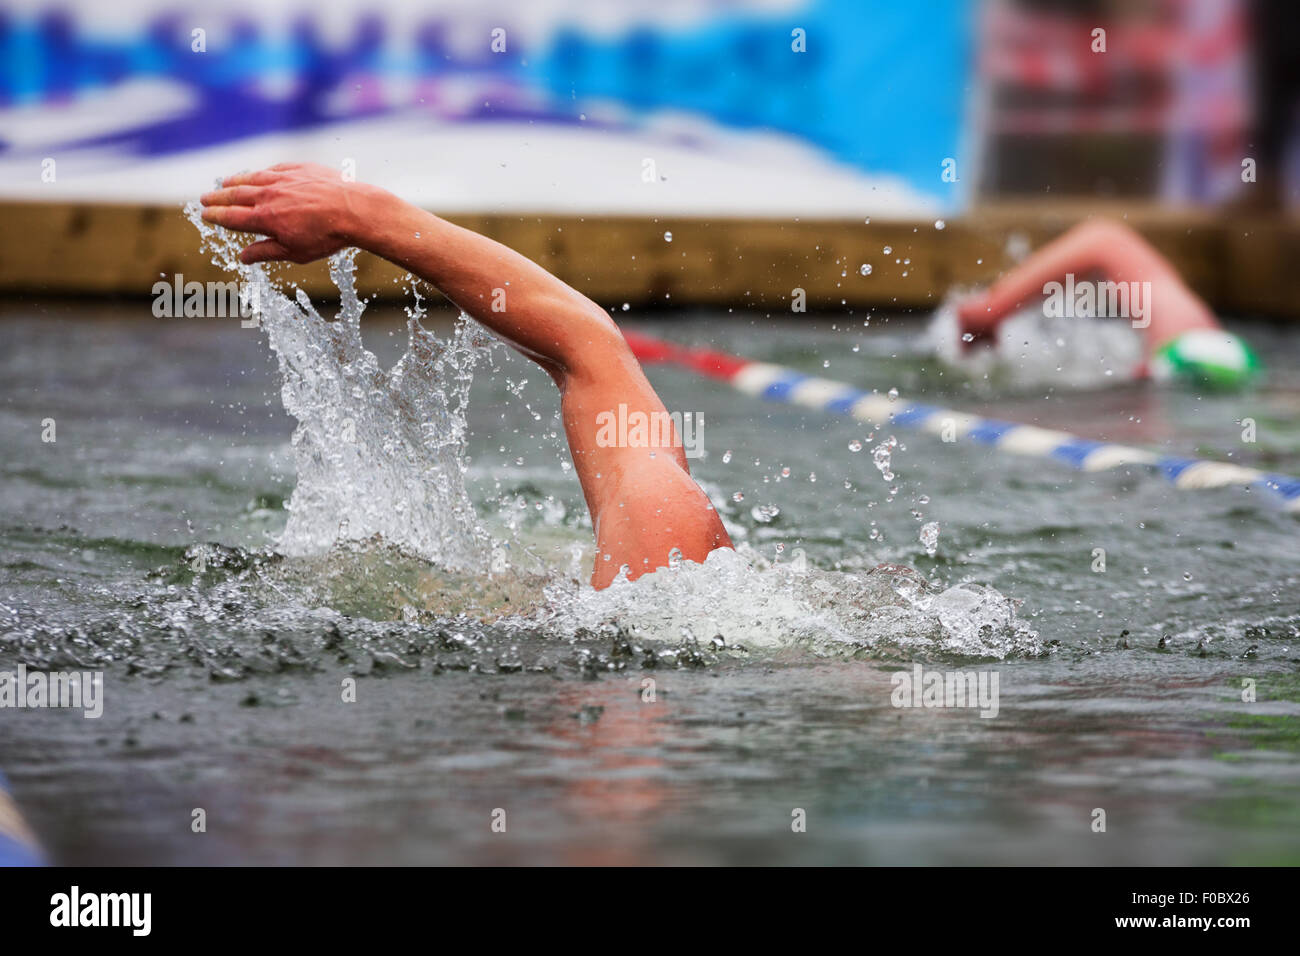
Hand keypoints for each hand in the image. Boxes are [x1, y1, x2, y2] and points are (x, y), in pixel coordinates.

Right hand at [200, 163, 372, 264]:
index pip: (231, 218)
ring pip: (252, 178)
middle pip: (235, 195)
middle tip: (204, 199)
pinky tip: (257, 174)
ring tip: (225, 183)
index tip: (204, 215)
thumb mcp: (296, 252)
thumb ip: (267, 252)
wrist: (355, 210)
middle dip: (218, 198)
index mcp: (265, 219)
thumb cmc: (327, 236)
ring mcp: (284, 179)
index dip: (215, 217)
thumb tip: (243, 257)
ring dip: (236, 181)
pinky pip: (274, 170)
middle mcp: (269, 195)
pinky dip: (261, 173)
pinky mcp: (299, 169)